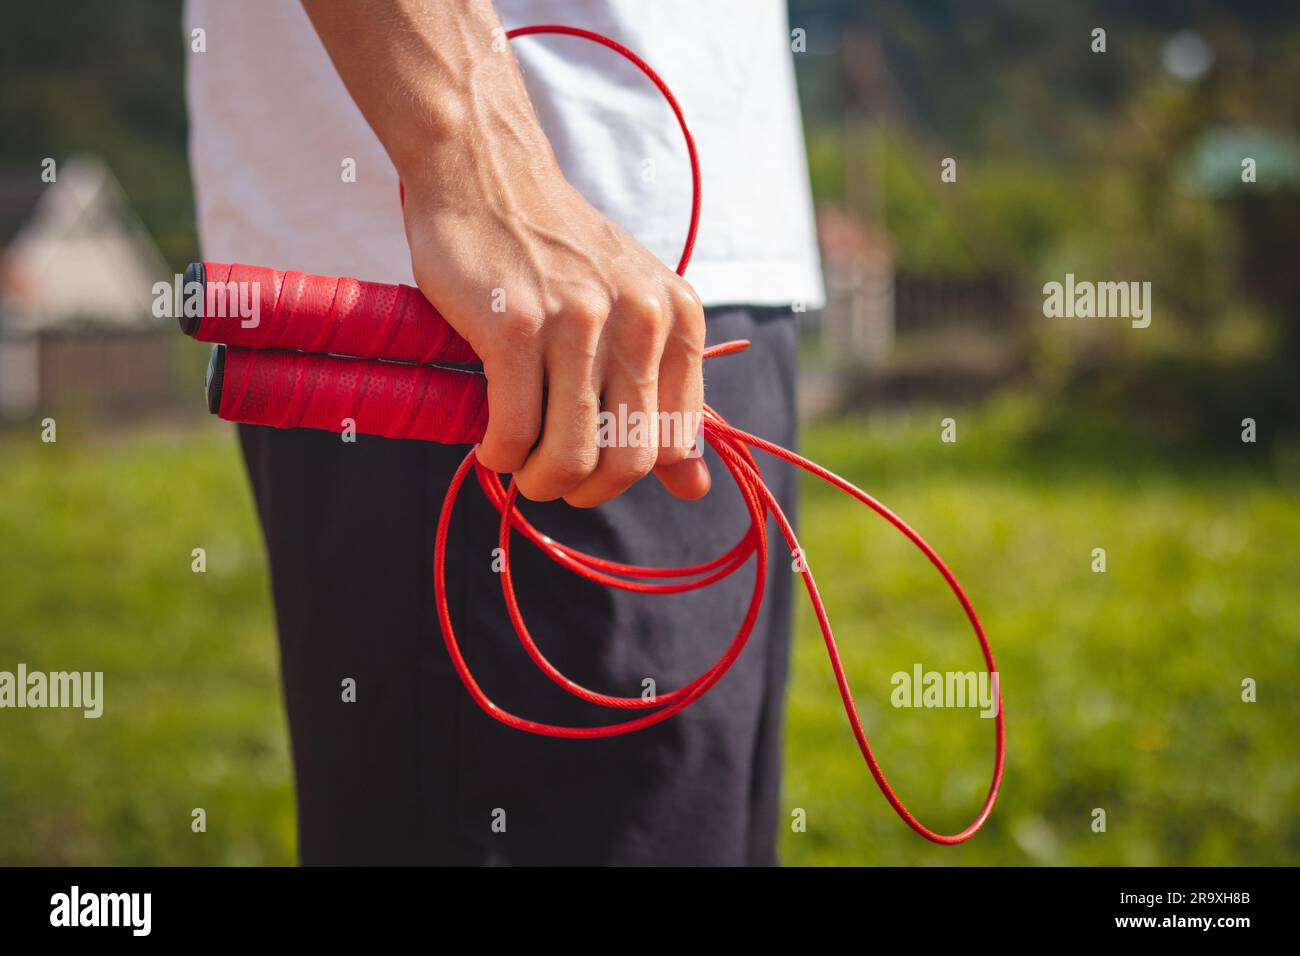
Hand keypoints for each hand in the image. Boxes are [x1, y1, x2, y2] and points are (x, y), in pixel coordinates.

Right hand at [402, 141, 708, 506]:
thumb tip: (695, 489)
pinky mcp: (518, 328)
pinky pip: (516, 431)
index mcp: (678, 318)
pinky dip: (500, 455)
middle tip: (550, 480)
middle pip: (626, 462)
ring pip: (571, 457)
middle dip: (584, 491)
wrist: (488, 176)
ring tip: (517, 466)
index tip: (589, 463)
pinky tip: (490, 443)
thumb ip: (665, 397)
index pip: (671, 443)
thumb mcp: (631, 311)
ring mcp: (580, 322)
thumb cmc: (555, 253)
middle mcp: (640, 319)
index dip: (624, 472)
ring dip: (538, 481)